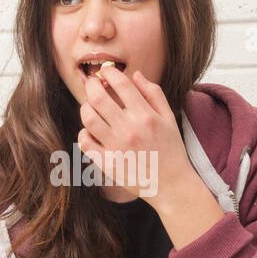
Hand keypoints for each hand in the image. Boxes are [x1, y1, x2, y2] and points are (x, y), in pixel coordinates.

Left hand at [78, 66, 194, 204]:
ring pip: (88, 119)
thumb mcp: (168, 118)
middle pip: (98, 98)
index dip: (109, 72)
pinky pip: (85, 143)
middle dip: (91, 85)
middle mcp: (129, 130)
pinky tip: (91, 131)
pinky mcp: (108, 164)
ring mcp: (117, 148)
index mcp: (146, 116)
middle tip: (92, 84)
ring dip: (86, 107)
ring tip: (91, 106)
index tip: (106, 72)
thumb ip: (153, 94)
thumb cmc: (171, 149)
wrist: (172, 185)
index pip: (121, 84)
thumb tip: (135, 74)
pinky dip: (84, 133)